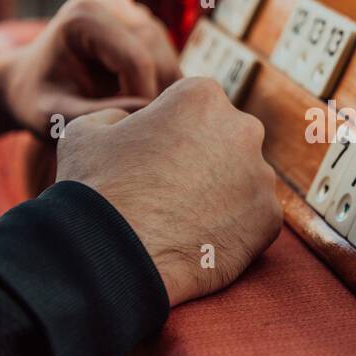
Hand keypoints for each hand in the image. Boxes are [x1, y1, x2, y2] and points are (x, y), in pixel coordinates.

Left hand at [4, 0, 180, 138]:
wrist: (29, 84)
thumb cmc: (36, 102)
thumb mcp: (53, 116)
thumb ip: (94, 114)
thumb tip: (146, 109)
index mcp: (85, 15)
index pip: (137, 61)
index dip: (142, 101)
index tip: (131, 134)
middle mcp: (112, 3)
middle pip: (157, 57)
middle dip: (154, 99)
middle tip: (139, 135)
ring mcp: (131, 11)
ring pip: (168, 59)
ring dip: (161, 96)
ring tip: (137, 124)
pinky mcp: (144, 25)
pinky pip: (167, 62)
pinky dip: (161, 90)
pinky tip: (141, 110)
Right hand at [55, 77, 282, 306]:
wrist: (115, 258)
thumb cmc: (96, 189)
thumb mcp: (85, 132)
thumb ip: (116, 115)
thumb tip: (128, 120)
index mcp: (201, 97)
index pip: (194, 106)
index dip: (170, 131)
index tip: (153, 157)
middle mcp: (243, 128)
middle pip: (226, 139)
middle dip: (204, 158)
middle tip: (170, 191)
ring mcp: (261, 175)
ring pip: (243, 179)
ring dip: (221, 193)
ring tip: (182, 220)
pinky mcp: (269, 218)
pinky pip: (253, 218)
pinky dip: (232, 228)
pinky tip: (199, 240)